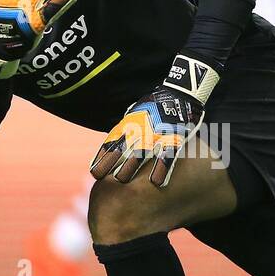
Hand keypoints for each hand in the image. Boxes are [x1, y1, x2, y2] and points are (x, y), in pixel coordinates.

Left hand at [90, 53, 219, 187]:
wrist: (178, 93)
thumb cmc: (154, 108)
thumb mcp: (134, 115)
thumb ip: (124, 130)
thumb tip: (113, 146)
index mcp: (129, 125)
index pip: (111, 145)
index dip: (101, 160)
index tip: (95, 173)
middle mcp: (139, 130)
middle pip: (120, 152)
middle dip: (111, 167)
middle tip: (108, 180)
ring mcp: (155, 135)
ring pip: (138, 156)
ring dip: (129, 169)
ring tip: (122, 180)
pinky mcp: (173, 139)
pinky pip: (166, 157)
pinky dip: (161, 170)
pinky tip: (156, 182)